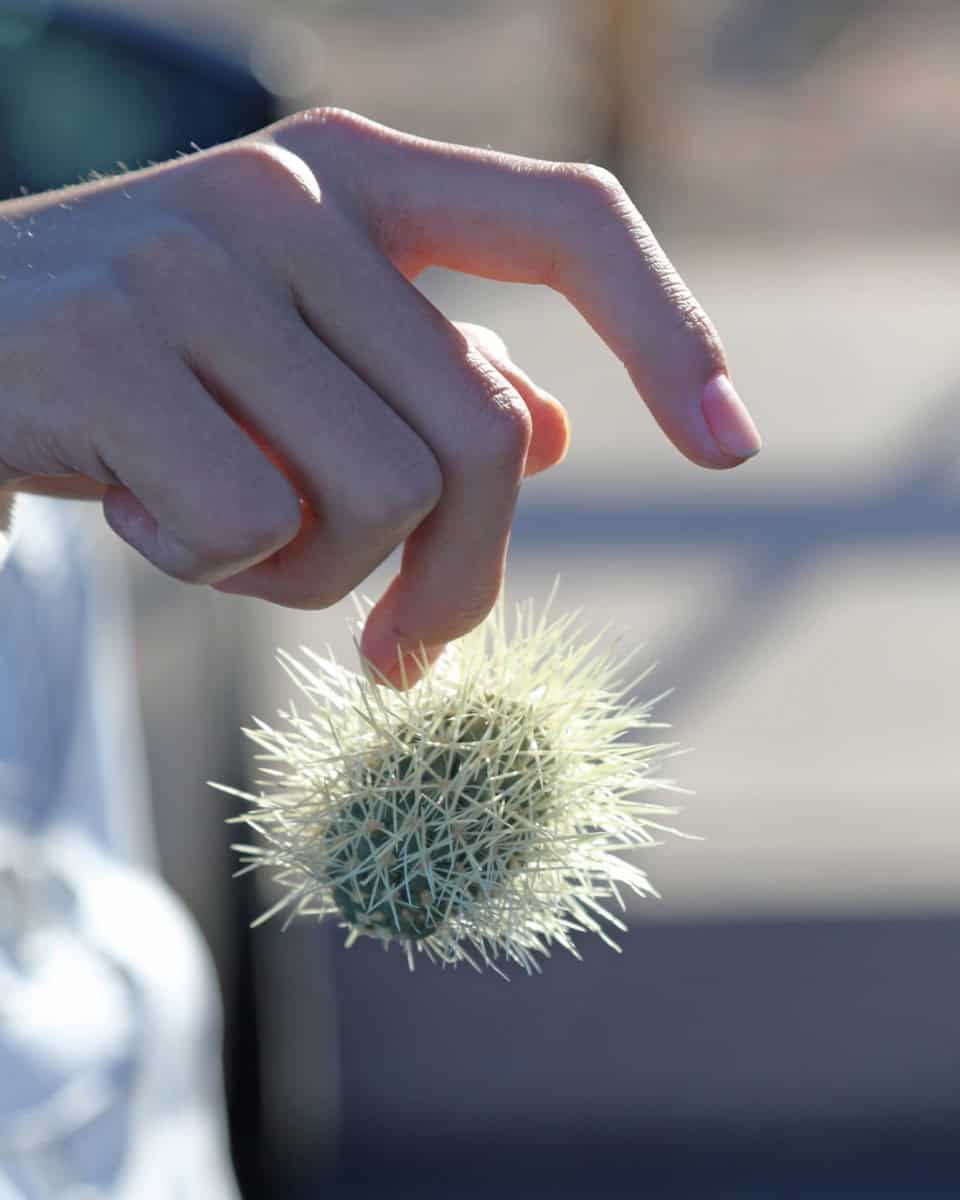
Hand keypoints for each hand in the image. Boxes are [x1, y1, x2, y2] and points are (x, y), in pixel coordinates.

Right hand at [0, 108, 759, 685]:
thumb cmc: (145, 366)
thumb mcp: (297, 354)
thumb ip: (425, 378)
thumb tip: (547, 431)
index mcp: (357, 176)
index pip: (566, 221)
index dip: (666, 333)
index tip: (731, 449)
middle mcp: (288, 193)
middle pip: (480, 439)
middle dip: (454, 576)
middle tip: (402, 645)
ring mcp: (196, 263)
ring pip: (377, 501)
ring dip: (312, 571)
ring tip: (217, 526)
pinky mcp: (114, 352)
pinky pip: (254, 529)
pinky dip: (213, 569)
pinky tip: (136, 515)